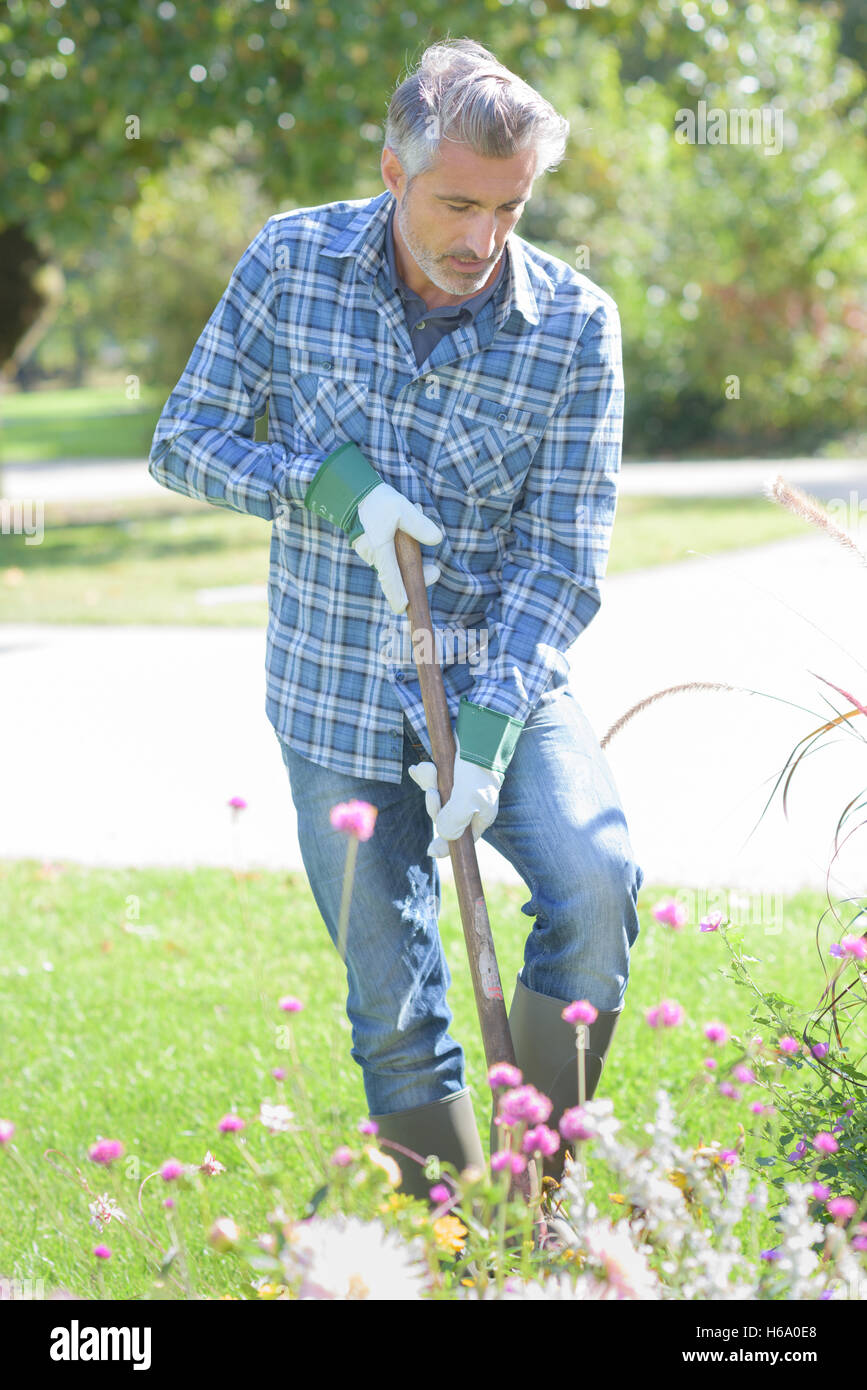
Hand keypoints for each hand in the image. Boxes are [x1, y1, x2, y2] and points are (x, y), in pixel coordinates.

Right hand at [351, 483, 441, 613]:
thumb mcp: (402, 509)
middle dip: (416, 578)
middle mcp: (374, 556)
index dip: (397, 594)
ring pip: (394, 567)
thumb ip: (420, 525)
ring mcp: (372, 554)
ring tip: (430, 564)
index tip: (403, 608)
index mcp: (379, 549)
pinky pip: (389, 560)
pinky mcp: (373, 549)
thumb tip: (437, 540)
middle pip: (396, 576)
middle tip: (436, 572)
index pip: (390, 578)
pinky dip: (401, 558)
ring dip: (410, 565)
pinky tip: (410, 546)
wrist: (354, 494)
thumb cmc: (377, 501)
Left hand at [408, 738, 503, 856]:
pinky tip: (417, 769)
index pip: (462, 839)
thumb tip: (443, 836)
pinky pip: (433, 779)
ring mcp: (459, 788)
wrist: (478, 732)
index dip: (446, 846)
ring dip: (428, 783)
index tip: (430, 851)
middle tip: (432, 791)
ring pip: (436, 795)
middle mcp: (469, 804)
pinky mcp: (451, 772)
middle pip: (443, 816)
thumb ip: (454, 821)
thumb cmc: (476, 768)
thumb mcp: (466, 799)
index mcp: (479, 815)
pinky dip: (425, 774)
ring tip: (426, 768)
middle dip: (433, 803)